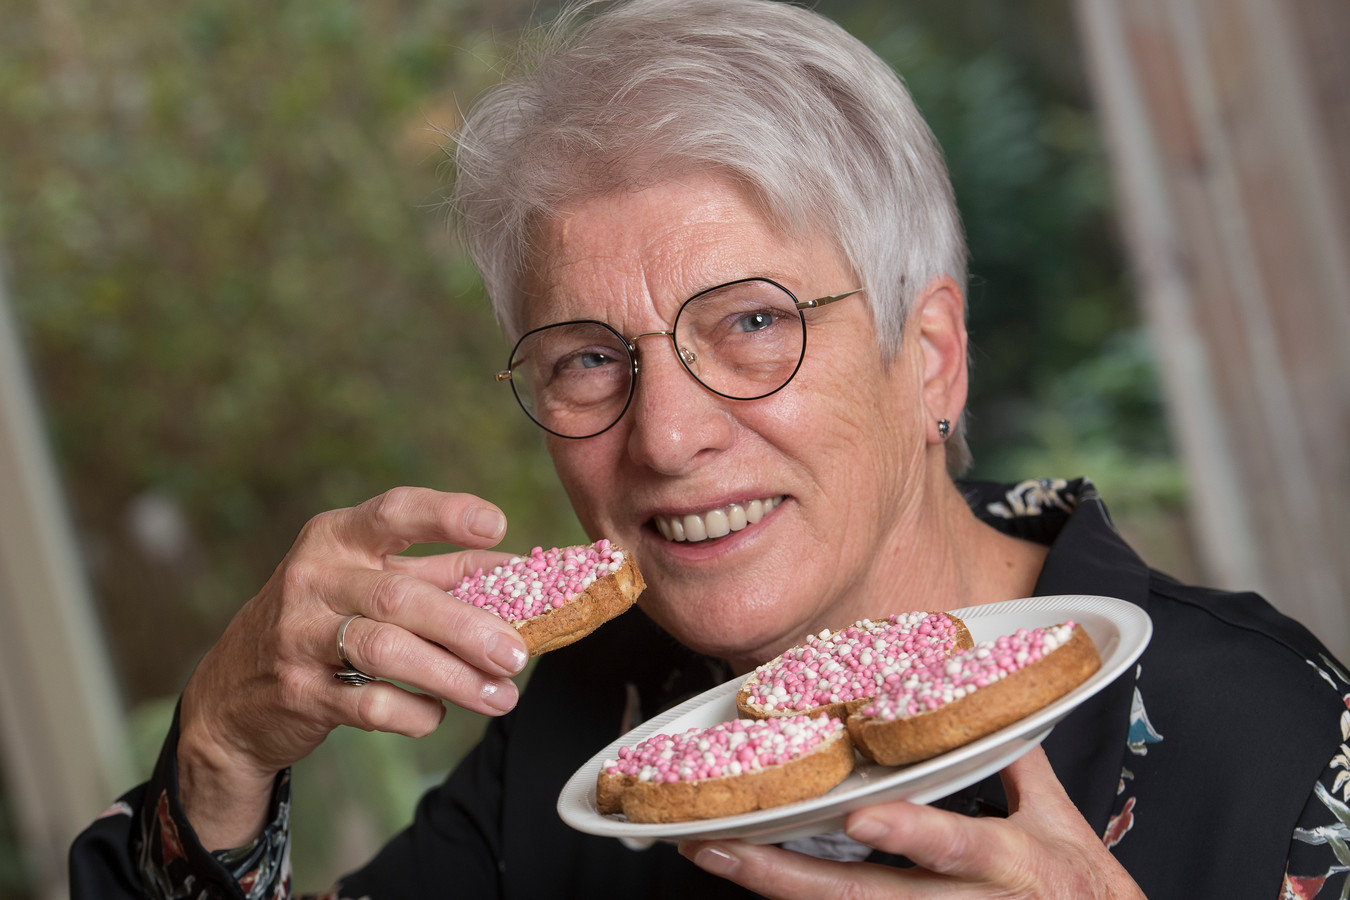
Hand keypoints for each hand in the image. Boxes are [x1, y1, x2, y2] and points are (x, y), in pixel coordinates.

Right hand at [177, 487, 529, 848]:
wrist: (231, 695)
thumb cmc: (323, 622)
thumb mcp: (366, 583)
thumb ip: (436, 574)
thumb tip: (517, 573)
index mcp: (337, 538)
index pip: (394, 512)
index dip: (446, 514)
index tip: (495, 525)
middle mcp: (313, 578)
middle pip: (401, 596)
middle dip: (468, 627)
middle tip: (517, 654)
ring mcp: (298, 635)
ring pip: (386, 650)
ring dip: (453, 676)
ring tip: (500, 696)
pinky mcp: (297, 692)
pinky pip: (368, 703)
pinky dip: (413, 712)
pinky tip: (438, 715)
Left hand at [678, 746, 1144, 898]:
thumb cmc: (1084, 889)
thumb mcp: (1057, 820)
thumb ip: (1012, 756)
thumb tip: (978, 691)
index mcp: (1007, 862)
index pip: (955, 846)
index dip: (908, 832)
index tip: (858, 814)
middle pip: (868, 897)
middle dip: (787, 876)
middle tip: (720, 844)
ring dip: (777, 889)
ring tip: (715, 854)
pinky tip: (753, 878)